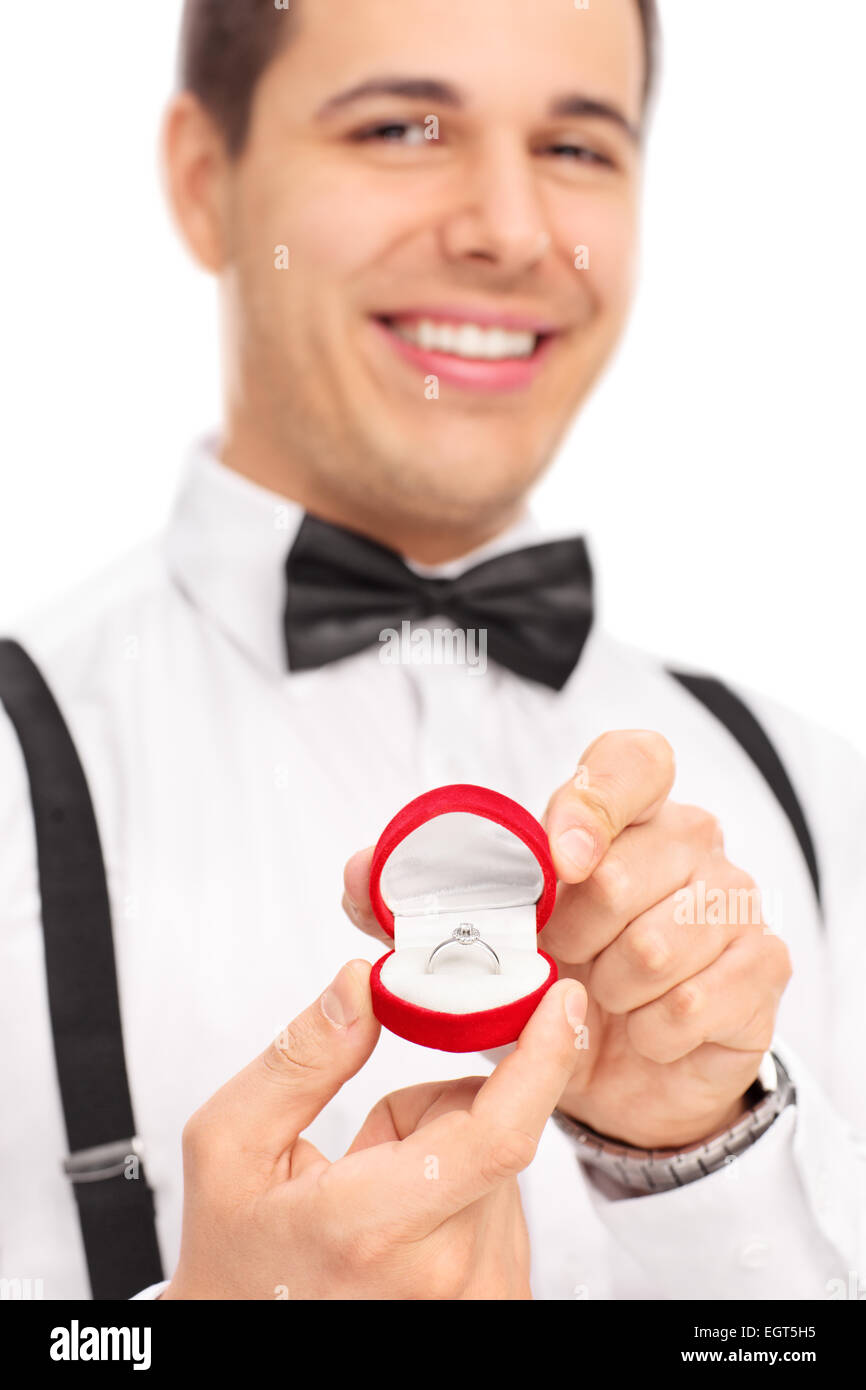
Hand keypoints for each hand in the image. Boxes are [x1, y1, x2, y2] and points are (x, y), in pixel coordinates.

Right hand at [162, 959, 586, 1299]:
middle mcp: (446, 1274)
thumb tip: (361, 983)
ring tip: (375, 1203)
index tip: (558, 1001)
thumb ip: (301, 1060)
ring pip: (501, 1166)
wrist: (246, 1336)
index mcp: (375, 1227)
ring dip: (449, 1157)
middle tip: (362, 1155)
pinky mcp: (500, 1303)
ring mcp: (481, 1298)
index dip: (541, 1060)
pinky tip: (404, 1234)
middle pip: (491, 1129)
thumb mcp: (228, 1144)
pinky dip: (463, 1198)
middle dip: (434, 1110)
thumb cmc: (236, 1254)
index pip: (497, 1135)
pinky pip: (508, 1210)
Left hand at [539, 730, 791, 1147]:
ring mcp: (738, 898)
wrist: (618, 1063)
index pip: (633, 762)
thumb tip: (513, 878)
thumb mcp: (523, 926)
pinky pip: (689, 1005)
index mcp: (633, 809)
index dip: (592, 808)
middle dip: (572, 940)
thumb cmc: (569, 973)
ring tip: (614, 995)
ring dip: (612, 992)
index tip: (562, 862)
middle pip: (614, 878)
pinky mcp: (766, 962)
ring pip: (651, 950)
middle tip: (573, 960)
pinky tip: (650, 1029)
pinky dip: (651, 1033)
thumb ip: (513, 888)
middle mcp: (694, 838)